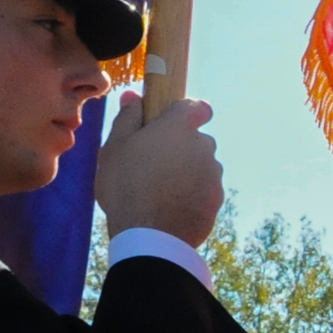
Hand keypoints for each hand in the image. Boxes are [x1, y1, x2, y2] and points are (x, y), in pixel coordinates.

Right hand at [96, 97, 223, 247]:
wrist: (149, 236)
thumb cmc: (125, 185)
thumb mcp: (115, 147)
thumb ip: (128, 118)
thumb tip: (133, 96)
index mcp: (180, 127)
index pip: (198, 106)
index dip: (188, 111)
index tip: (172, 122)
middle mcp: (204, 146)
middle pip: (197, 139)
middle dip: (180, 147)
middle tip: (153, 164)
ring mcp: (214, 175)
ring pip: (202, 166)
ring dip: (186, 171)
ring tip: (159, 190)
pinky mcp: (217, 200)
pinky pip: (204, 190)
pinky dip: (192, 194)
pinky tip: (170, 207)